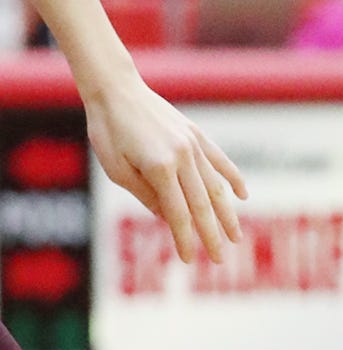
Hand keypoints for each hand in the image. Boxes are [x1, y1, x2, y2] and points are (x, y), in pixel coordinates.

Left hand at [85, 70, 245, 263]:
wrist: (116, 90)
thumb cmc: (107, 131)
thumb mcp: (117, 168)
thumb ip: (144, 194)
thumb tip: (166, 217)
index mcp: (159, 168)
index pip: (177, 213)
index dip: (184, 238)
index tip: (187, 259)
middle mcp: (182, 157)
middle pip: (201, 205)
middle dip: (210, 235)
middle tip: (219, 259)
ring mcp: (192, 144)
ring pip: (215, 185)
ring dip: (227, 213)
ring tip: (236, 236)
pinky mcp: (195, 133)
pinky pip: (219, 159)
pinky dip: (232, 177)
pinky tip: (242, 195)